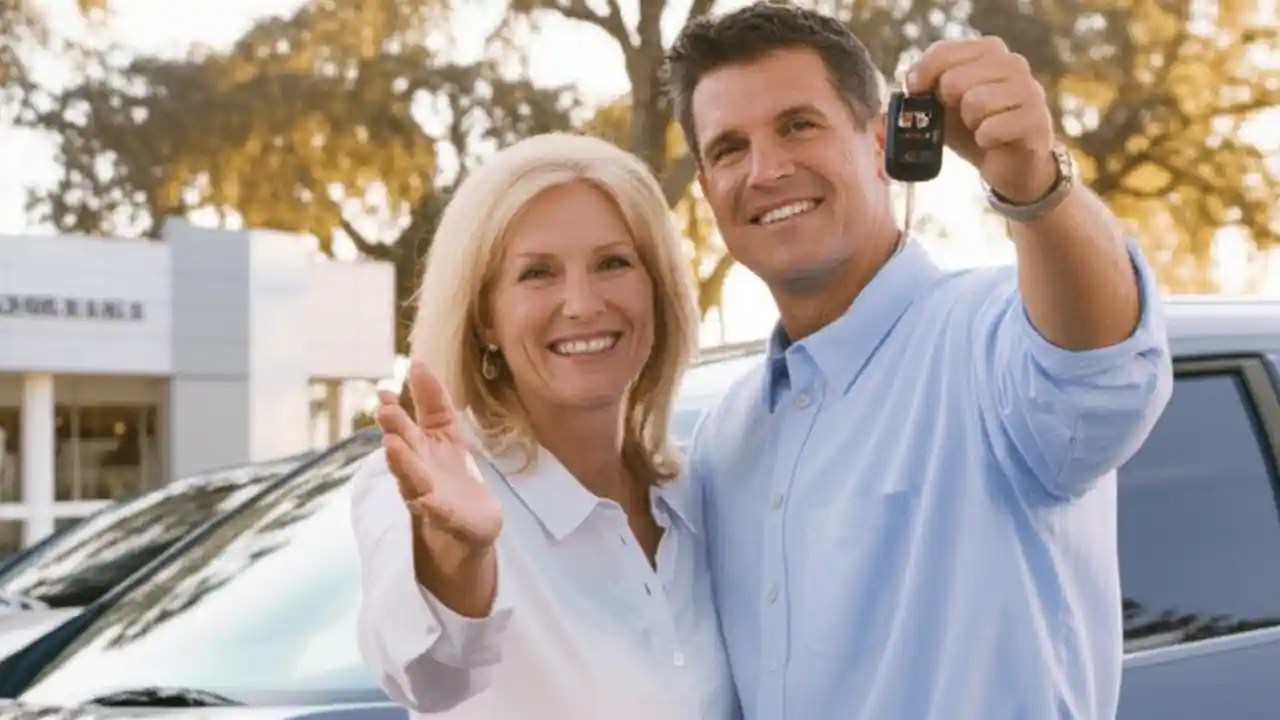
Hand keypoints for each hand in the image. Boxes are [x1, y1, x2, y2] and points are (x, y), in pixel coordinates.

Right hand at [376, 360, 502, 562]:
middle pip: (404, 447)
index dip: (398, 409)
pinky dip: (432, 506)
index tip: (384, 392)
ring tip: (392, 446)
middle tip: (386, 411)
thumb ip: (433, 401)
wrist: (467, 529)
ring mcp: (429, 495)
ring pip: (411, 478)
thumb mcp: (447, 433)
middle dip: (395, 429)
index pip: (409, 423)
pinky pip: (437, 512)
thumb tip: (416, 362)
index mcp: (422, 445)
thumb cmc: (451, 477)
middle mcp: (419, 468)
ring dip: (402, 463)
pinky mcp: (445, 519)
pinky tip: (426, 499)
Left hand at [907, 36, 1057, 202]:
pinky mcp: (1036, 120)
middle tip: (964, 116)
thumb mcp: (943, 103)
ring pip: (975, 103)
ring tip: (981, 127)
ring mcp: (1029, 90)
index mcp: (989, 50)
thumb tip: (910, 79)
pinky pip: (992, 128)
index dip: (923, 74)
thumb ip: (925, 85)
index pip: (944, 50)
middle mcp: (1012, 63)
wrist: (1009, 163)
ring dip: (970, 124)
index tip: (916, 91)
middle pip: (954, 80)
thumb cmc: (973, 127)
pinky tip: (993, 140)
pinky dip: (985, 140)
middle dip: (949, 106)